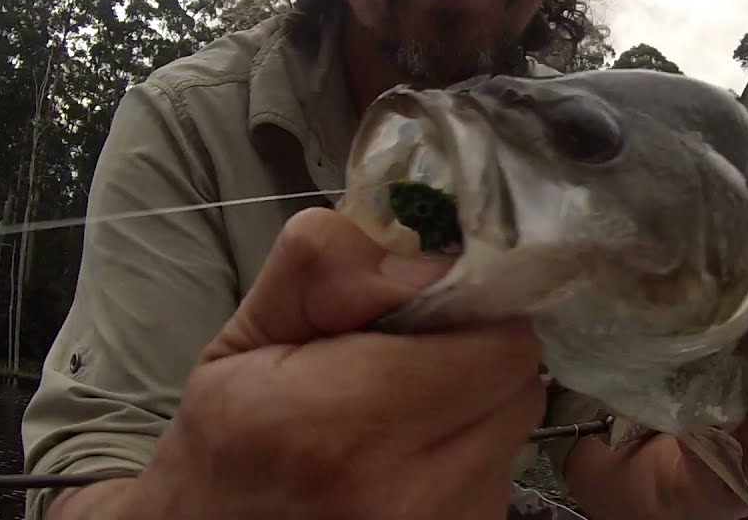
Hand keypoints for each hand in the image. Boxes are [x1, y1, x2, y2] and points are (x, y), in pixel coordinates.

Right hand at [116, 208, 545, 519]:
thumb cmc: (228, 445)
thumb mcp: (246, 336)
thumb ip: (327, 270)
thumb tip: (423, 254)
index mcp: (344, 426)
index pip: (501, 343)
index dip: (470, 307)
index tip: (427, 307)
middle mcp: (410, 492)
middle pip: (519, 378)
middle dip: (475, 350)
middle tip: (413, 355)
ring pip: (514, 421)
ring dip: (475, 401)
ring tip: (403, 412)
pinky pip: (501, 467)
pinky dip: (469, 448)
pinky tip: (410, 456)